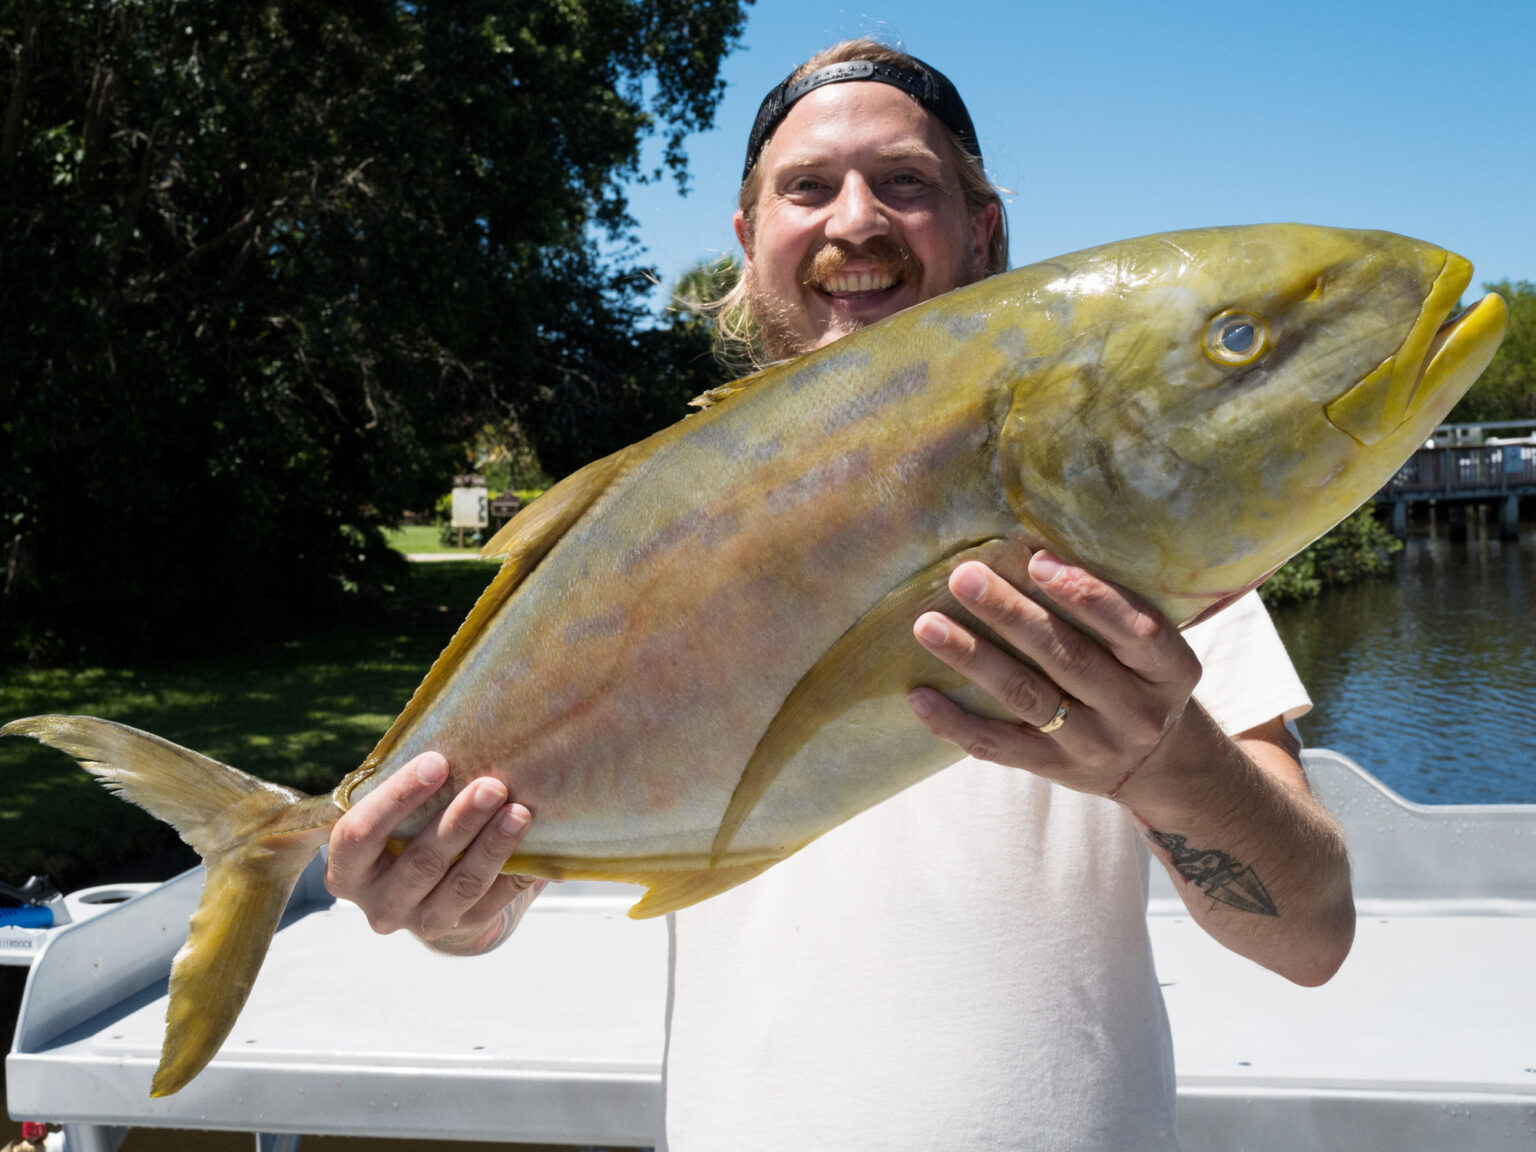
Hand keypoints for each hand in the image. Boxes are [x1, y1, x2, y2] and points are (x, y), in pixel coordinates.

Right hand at [324, 751, 544, 954]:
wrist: (424, 889)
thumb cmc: (406, 827)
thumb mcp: (392, 812)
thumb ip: (411, 787)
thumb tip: (458, 746)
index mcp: (347, 868)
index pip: (361, 833)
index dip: (398, 797)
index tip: (437, 761)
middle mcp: (378, 904)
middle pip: (420, 863)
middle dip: (460, 821)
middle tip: (492, 785)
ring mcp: (419, 922)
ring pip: (461, 886)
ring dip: (493, 846)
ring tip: (520, 813)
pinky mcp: (462, 928)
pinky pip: (494, 901)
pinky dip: (517, 871)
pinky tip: (539, 846)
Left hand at [906, 551, 1202, 797]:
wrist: (1159, 765)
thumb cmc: (1142, 678)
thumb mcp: (1152, 648)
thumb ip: (1111, 609)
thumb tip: (1032, 548)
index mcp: (1170, 669)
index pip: (1136, 629)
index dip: (1088, 595)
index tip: (1037, 561)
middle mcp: (1137, 711)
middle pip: (1069, 658)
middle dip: (1011, 614)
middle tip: (964, 577)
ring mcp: (1094, 745)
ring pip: (1027, 697)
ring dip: (973, 658)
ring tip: (928, 625)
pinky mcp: (1055, 770)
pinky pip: (998, 747)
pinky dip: (955, 722)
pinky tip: (920, 695)